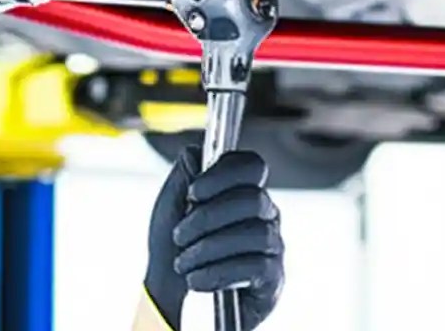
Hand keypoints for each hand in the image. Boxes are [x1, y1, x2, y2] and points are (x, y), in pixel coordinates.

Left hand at [143, 146, 283, 330]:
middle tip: (180, 234)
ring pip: (253, 233)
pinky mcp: (272, 278)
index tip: (194, 192)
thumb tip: (195, 151)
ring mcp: (272, 246)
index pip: (251, 166)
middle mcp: (264, 214)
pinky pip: (254, 267)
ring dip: (208, 249)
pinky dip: (218, 273)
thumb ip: (184, 174)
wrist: (171, 294)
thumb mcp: (171, 204)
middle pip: (252, 198)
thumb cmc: (175, 246)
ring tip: (184, 263)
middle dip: (208, 217)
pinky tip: (197, 279)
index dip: (224, 173)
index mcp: (242, 190)